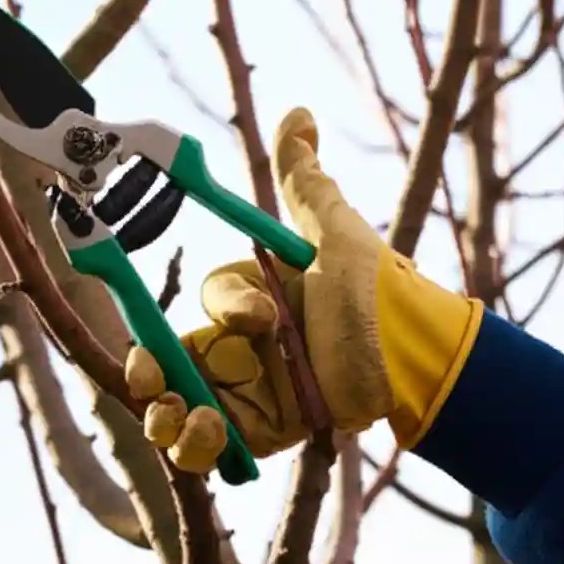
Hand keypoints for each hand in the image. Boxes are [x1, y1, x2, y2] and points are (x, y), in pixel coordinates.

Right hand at [125, 107, 483, 473]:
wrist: (414, 358)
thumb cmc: (378, 292)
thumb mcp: (335, 233)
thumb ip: (305, 181)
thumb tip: (298, 114)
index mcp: (252, 298)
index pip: (208, 302)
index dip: (219, 309)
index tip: (238, 322)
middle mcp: (241, 344)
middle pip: (171, 361)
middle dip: (149, 376)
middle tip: (154, 385)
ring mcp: (248, 390)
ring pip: (181, 407)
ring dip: (166, 418)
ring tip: (180, 418)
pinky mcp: (262, 432)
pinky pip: (215, 447)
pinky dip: (199, 449)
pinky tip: (208, 438)